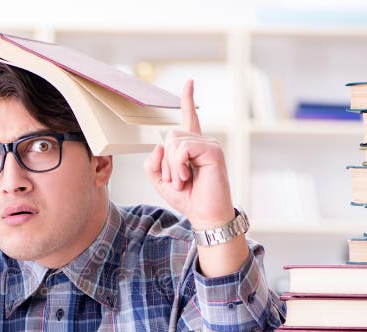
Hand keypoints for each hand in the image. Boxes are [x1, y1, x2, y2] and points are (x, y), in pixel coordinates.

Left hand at [144, 79, 234, 229]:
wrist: (205, 215)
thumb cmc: (188, 198)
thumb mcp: (161, 181)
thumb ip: (153, 163)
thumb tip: (158, 146)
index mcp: (191, 147)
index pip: (189, 118)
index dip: (188, 100)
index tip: (189, 82)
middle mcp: (202, 142)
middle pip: (170, 136)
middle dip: (165, 162)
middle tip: (176, 181)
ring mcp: (209, 145)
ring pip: (174, 142)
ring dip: (171, 166)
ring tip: (182, 181)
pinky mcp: (213, 151)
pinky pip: (183, 149)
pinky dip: (178, 166)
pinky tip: (187, 178)